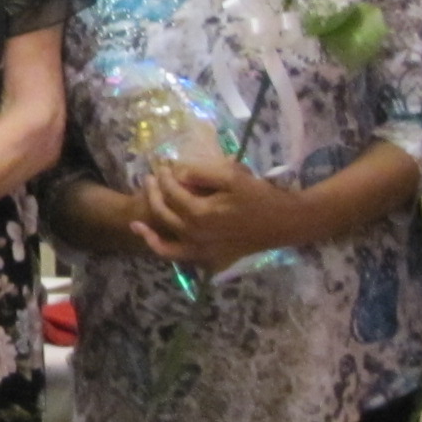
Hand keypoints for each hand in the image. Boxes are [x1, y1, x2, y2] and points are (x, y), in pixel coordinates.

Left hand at [128, 159, 306, 274]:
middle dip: (154, 192)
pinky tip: (151, 238)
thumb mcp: (232, 175)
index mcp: (200, 214)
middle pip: (164, 212)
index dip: (164, 175)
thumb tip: (177, 172)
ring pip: (164, 240)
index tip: (162, 164)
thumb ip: (201, 172)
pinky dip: (161, 247)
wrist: (284, 223)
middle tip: (150, 177)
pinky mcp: (208, 257)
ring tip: (137, 217)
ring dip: (149, 226)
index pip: (172, 191)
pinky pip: (176, 255)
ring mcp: (200, 250)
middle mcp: (195, 235)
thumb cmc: (260, 196)